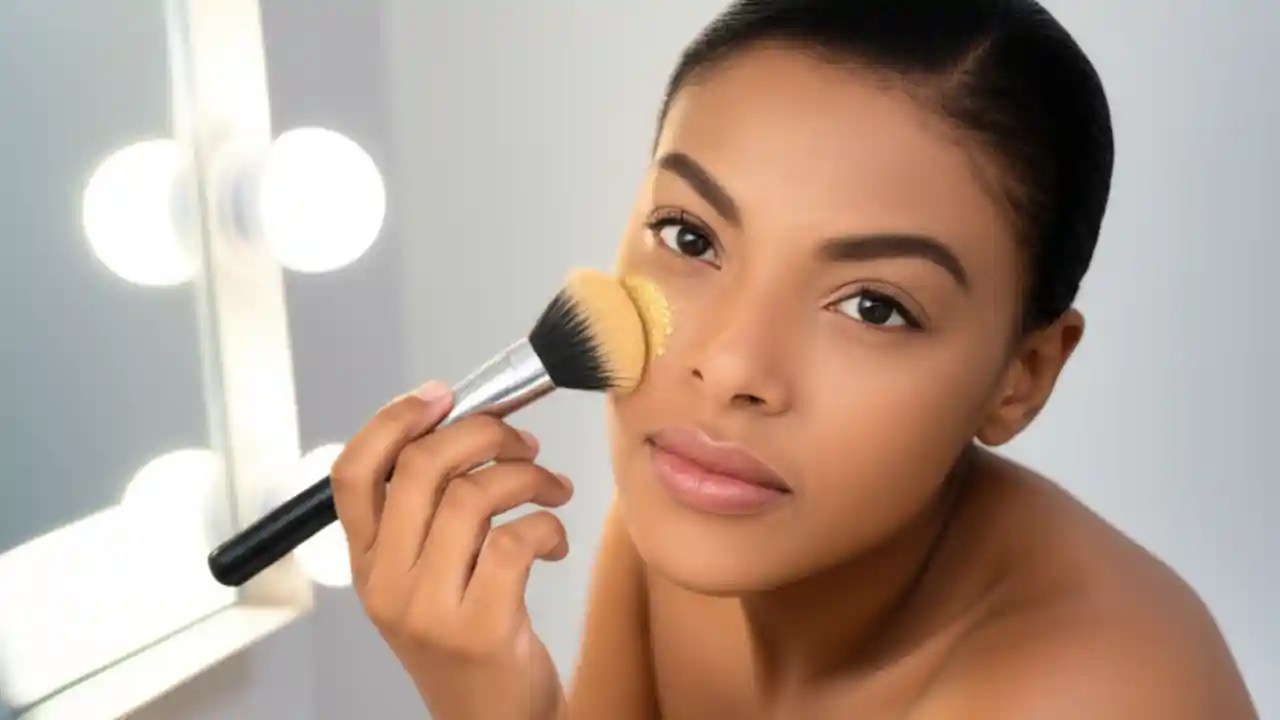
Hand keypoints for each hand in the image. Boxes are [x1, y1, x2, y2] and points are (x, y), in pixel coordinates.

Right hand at [330, 381, 573, 719]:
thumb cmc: (469, 640)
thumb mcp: (427, 577)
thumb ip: (432, 512)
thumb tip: (468, 424)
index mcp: (366, 563)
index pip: (353, 473)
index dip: (392, 420)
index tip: (442, 395)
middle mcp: (384, 583)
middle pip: (419, 468)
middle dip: (482, 433)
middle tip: (523, 441)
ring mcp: (427, 608)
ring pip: (472, 496)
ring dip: (528, 476)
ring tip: (552, 488)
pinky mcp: (479, 627)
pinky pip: (515, 540)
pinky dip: (548, 525)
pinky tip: (555, 540)